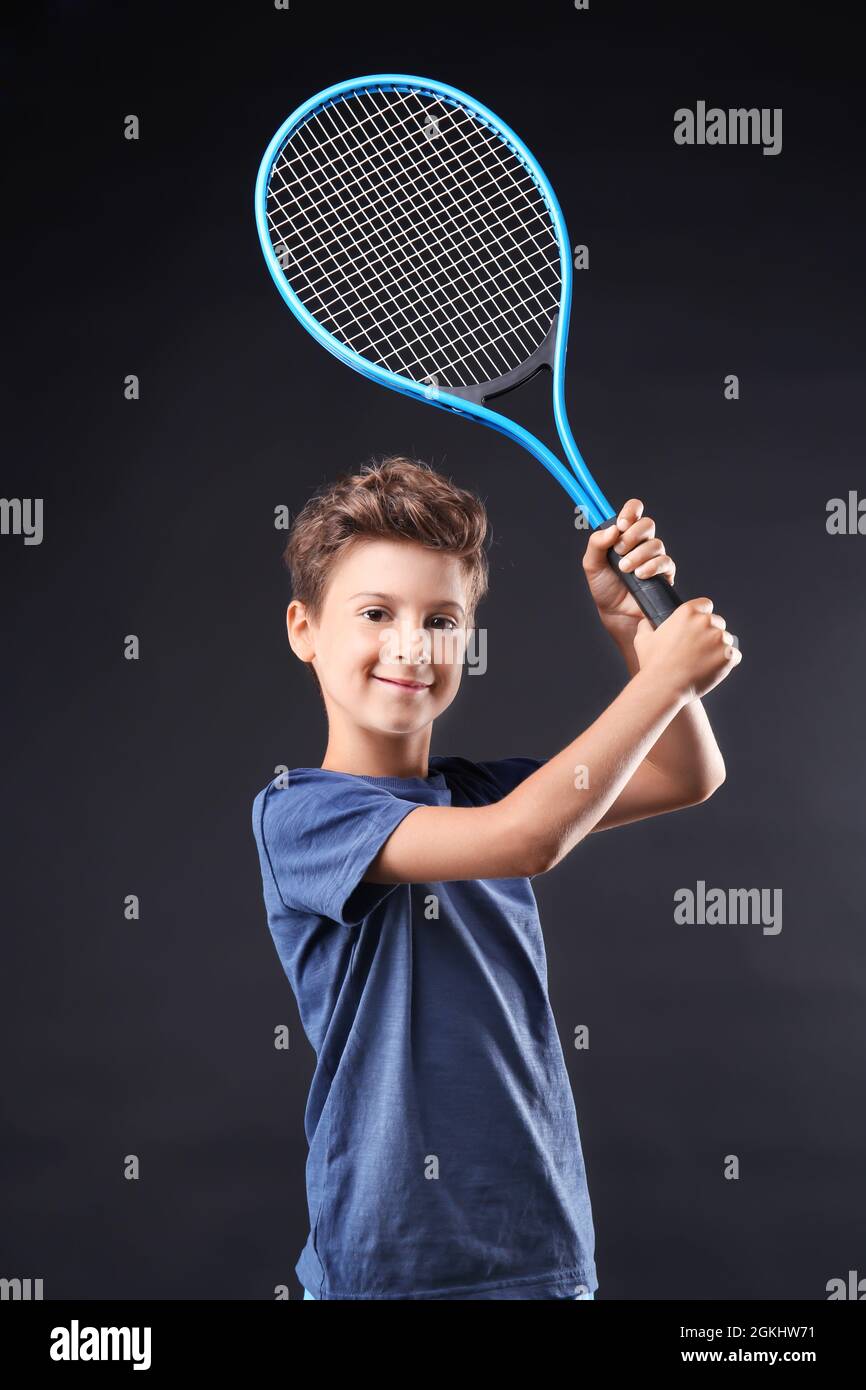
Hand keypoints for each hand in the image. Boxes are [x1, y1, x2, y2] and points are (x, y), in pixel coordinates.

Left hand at [582, 499, 675, 646]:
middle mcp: (641, 543)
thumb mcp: (592, 565)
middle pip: (647, 524)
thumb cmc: (604, 588)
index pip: (634, 510)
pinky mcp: (665, 573)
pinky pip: (665, 562)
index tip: (622, 523)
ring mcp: (654, 557)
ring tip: (625, 569)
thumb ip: (596, 544)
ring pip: (656, 543)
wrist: (616, 614)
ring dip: (638, 555)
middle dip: (632, 536)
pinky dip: (651, 566)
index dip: (631, 510)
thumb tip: (612, 529)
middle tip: (619, 551)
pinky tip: (640, 575)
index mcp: (624, 535)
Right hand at [637, 597, 741, 703]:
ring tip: (703, 662)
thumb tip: (647, 622)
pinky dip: (727, 662)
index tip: (699, 627)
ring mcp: (720, 638)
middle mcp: (706, 622)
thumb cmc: (653, 664)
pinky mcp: (729, 655)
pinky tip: (713, 669)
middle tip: (699, 649)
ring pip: (726, 640)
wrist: (664, 687)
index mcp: (687, 612)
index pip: (705, 605)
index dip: (702, 616)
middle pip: (717, 622)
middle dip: (711, 633)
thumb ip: (647, 625)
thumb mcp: (643, 639)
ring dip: (719, 648)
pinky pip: (734, 655)